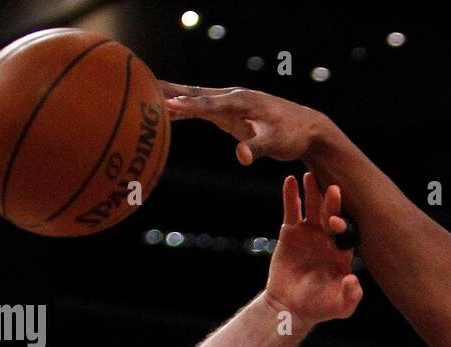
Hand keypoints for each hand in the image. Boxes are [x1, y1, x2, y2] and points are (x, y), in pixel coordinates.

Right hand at [158, 84, 324, 164]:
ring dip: (172, 95)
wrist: (307, 128)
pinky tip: (167, 111)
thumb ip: (257, 148)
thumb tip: (241, 156)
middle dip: (170, 91)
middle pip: (196, 93)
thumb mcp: (276, 144)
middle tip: (143, 87)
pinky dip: (184, 108)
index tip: (166, 105)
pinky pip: (202, 107)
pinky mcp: (230, 113)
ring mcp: (230, 103)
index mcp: (242, 102)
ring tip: (145, 93)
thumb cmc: (292, 135)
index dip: (188, 105)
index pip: (209, 103)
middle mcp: (233, 97)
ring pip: (196, 97)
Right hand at [264, 173, 361, 326]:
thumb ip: (350, 296)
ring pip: (312, 207)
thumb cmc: (320, 307)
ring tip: (310, 175)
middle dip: (331, 203)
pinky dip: (291, 195)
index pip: (345, 234)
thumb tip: (354, 281)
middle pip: (330, 215)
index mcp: (343, 251)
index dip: (341, 226)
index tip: (336, 221)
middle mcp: (329, 237)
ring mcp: (310, 232)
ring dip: (312, 191)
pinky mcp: (291, 231)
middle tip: (332, 188)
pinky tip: (290, 180)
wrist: (291, 307)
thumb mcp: (340, 307)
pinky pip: (292, 210)